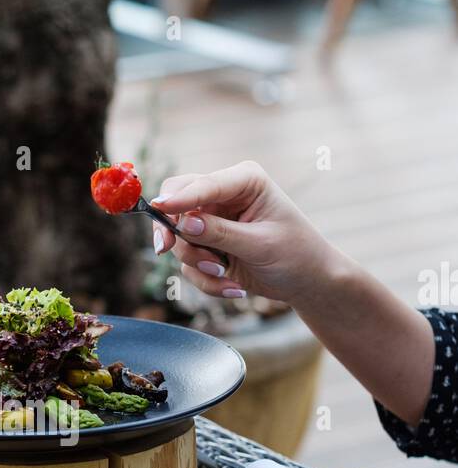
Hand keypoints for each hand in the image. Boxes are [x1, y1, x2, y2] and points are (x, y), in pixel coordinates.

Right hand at [150, 160, 340, 305]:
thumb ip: (221, 233)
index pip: (202, 184)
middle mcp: (224, 196)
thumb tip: (184, 223)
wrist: (307, 282)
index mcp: (243, 181)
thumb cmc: (295, 254)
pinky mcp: (209, 246)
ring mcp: (213, 221)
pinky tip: (232, 286)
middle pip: (177, 202)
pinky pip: (188, 263)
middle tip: (166, 248)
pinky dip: (206, 279)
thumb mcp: (260, 244)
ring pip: (180, 238)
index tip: (159, 208)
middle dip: (174, 230)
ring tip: (226, 274)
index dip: (179, 198)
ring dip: (198, 263)